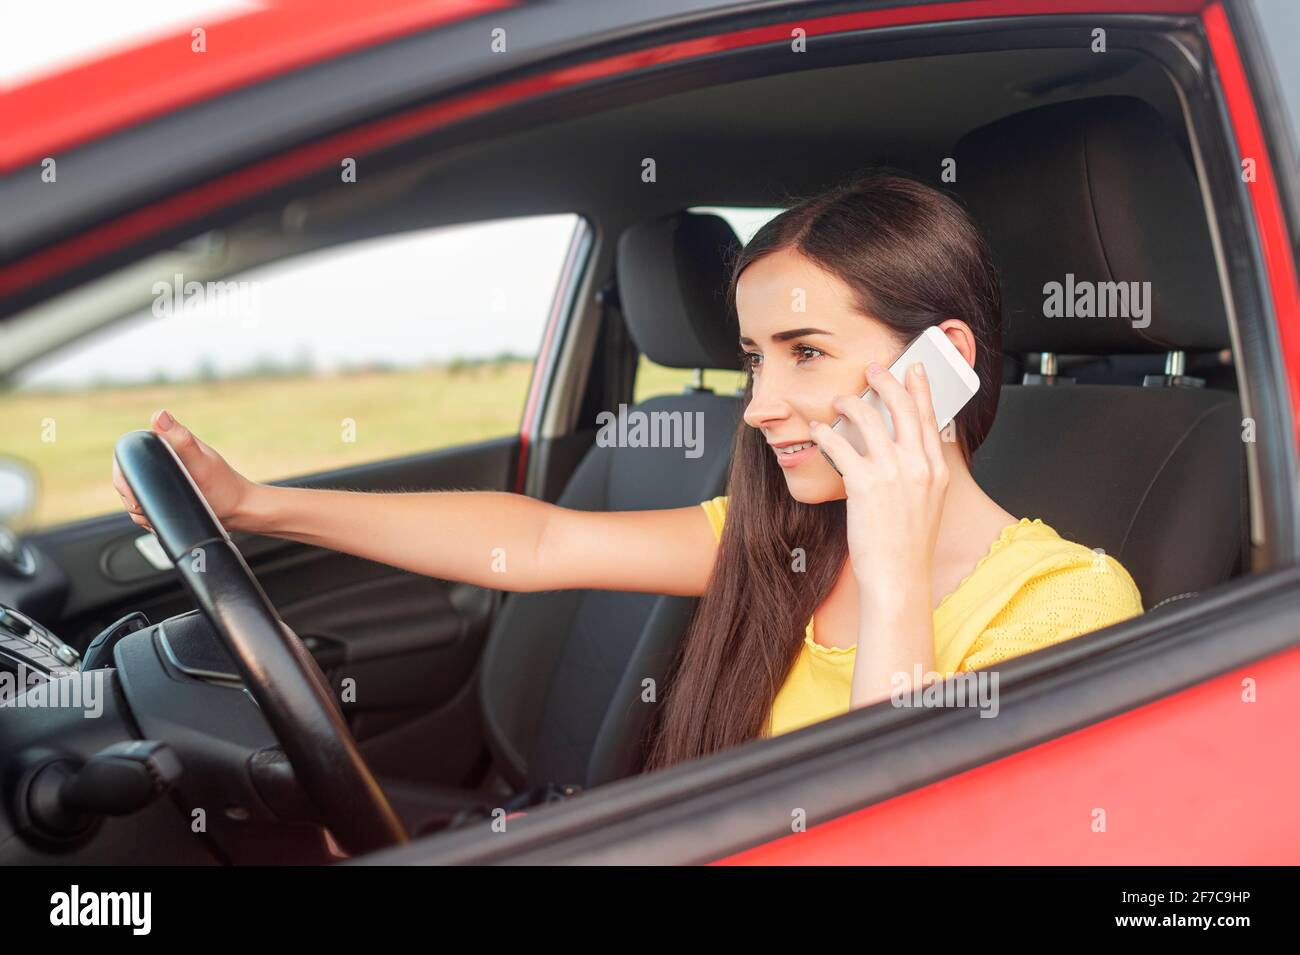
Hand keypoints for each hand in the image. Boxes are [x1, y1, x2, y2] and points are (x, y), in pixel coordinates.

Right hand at [112, 409, 256, 532]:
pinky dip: (149, 515)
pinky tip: (162, 518)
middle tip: (155, 506)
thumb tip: (159, 415)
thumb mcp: (201, 462)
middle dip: (134, 498)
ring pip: (134, 495)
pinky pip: (145, 506)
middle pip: (126, 479)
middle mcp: (162, 458)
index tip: (138, 495)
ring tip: (162, 513)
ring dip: (140, 509)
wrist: (237, 510)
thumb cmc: (224, 486)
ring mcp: (163, 477)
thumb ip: (181, 439)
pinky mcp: (166, 493)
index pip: (128, 456)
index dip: (125, 477)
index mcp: (165, 444)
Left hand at [809, 361, 948, 604]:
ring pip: (867, 419)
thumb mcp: (929, 505)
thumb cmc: (908, 548)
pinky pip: (840, 445)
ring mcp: (892, 473)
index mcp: (936, 470)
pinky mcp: (864, 484)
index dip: (920, 389)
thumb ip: (921, 475)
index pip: (929, 417)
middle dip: (885, 380)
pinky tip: (818, 431)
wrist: (899, 577)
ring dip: (850, 403)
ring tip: (839, 401)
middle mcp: (918, 466)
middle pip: (902, 407)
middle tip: (872, 369)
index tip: (914, 369)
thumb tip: (907, 454)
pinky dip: (826, 433)